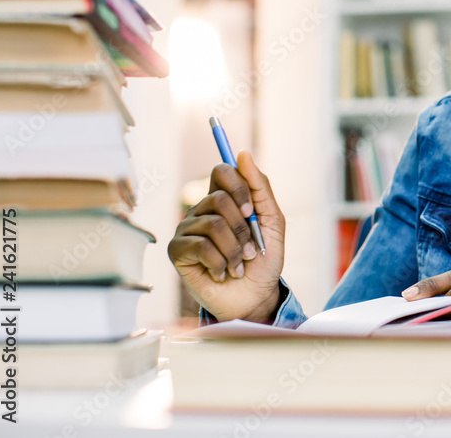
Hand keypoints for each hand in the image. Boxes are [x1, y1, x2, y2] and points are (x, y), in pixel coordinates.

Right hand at [167, 151, 285, 322]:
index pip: (222, 171)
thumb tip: (243, 154)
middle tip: (250, 249)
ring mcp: (187, 229)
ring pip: (213, 225)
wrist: (256, 296)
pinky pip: (201, 246)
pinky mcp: (177, 251)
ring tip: (239, 265)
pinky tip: (222, 273)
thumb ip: (260, 188)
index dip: (239, 187)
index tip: (251, 211)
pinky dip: (220, 263)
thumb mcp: (272, 221)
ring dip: (235, 250)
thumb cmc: (264, 259)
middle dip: (243, 228)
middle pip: (219, 199)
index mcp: (224, 198)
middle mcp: (202, 209)